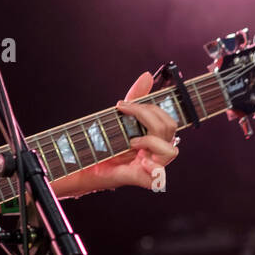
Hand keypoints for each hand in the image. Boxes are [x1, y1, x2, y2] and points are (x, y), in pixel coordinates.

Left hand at [63, 70, 179, 195]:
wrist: (83, 167)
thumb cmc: (103, 145)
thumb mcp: (119, 119)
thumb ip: (134, 99)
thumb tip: (147, 75)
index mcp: (155, 137)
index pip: (168, 119)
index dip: (152, 108)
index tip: (122, 105)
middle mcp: (156, 151)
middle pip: (170, 128)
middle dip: (147, 115)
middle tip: (123, 114)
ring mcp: (152, 166)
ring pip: (171, 149)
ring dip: (150, 140)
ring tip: (131, 141)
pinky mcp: (143, 179)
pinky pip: (159, 175)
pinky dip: (152, 166)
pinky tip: (140, 160)